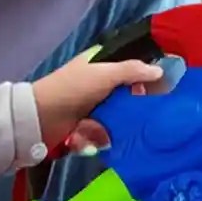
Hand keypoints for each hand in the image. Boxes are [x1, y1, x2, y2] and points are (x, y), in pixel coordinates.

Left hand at [31, 50, 161, 148]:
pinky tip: (88, 135)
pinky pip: (104, 133)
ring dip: (111, 125)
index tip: (161, 87)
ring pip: (118, 116)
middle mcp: (99, 83)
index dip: (145, 75)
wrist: (40, 117)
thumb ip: (133, 71)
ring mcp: (93, 106)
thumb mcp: (106, 74)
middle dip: (131, 107)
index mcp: (101, 64)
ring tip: (101, 127)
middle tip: (139, 114)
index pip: (131, 66)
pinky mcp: (87, 127)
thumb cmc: (74, 88)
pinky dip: (97, 136)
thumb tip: (159, 71)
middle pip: (128, 94)